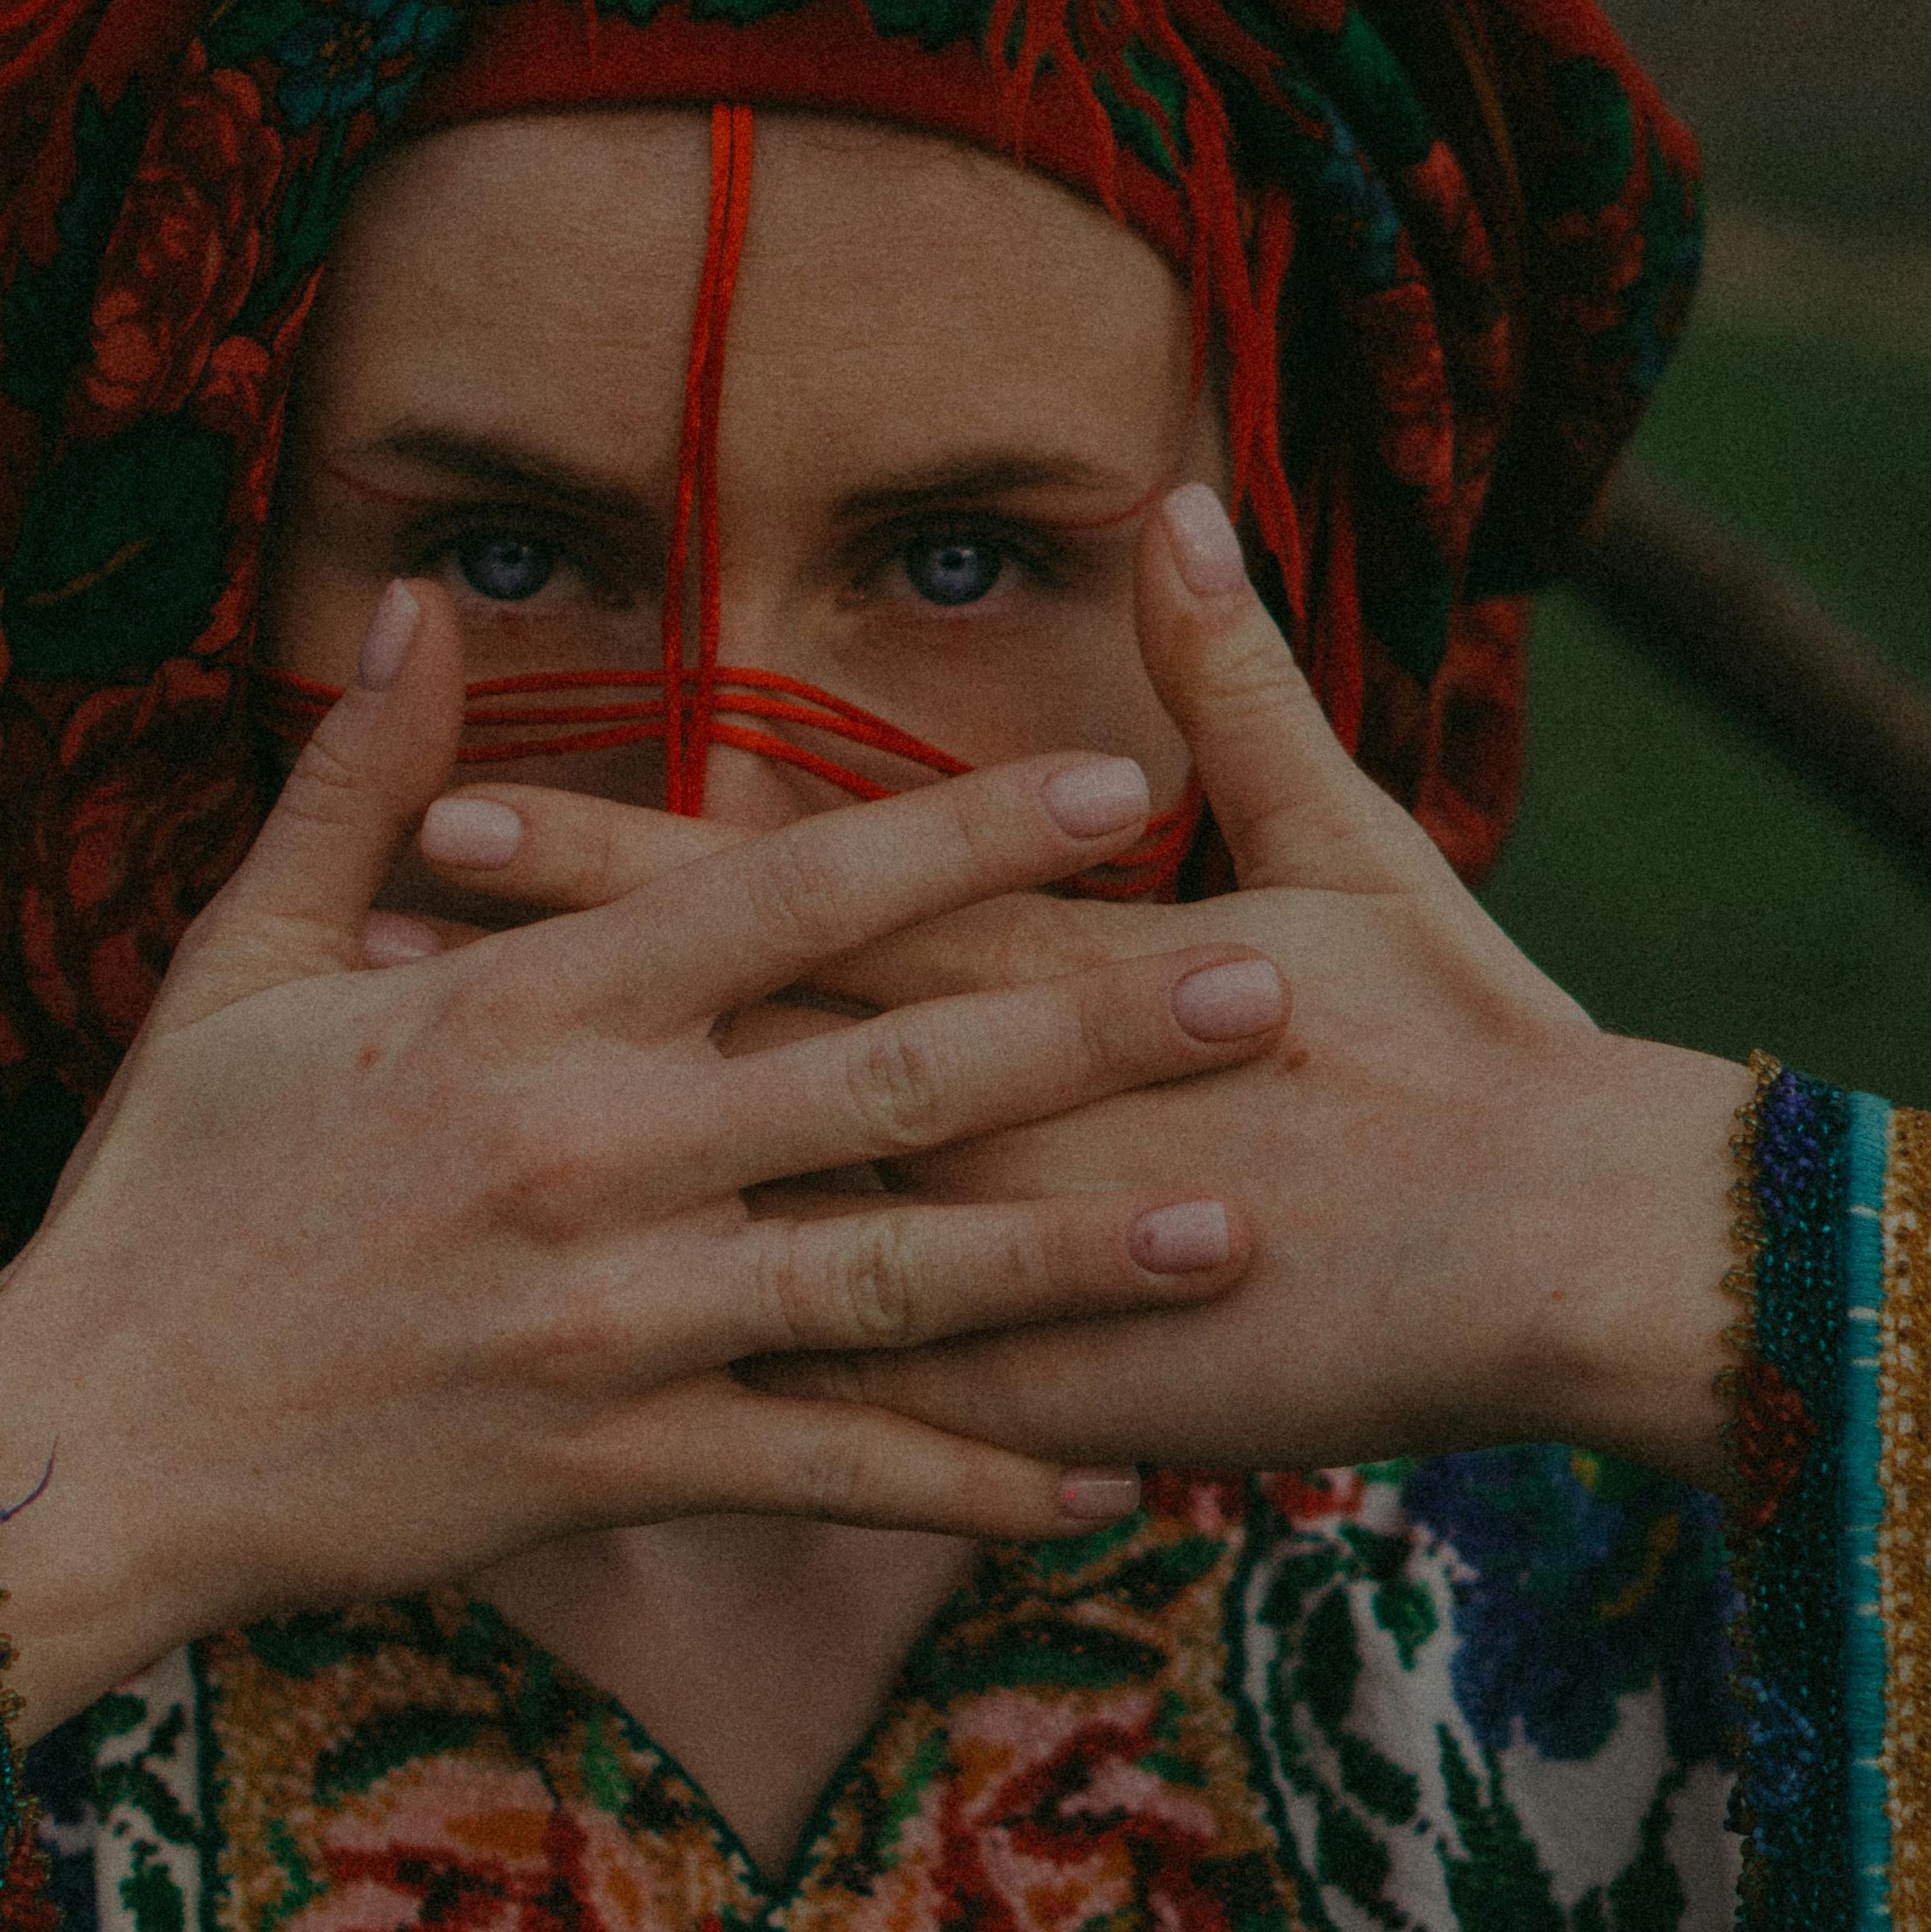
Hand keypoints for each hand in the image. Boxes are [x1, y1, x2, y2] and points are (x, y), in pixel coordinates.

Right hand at [0, 579, 1301, 1736]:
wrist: (90, 1437)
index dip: (962, 837)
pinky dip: (963, 1483)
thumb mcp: (239, 962)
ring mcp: (611, 1321)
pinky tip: (1096, 1484)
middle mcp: (593, 1156)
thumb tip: (412, 599)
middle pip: (890, 1079)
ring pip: (894, 1283)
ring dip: (1076, 1261)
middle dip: (1091, 1033)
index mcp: (522, 1013)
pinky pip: (823, 1473)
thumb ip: (355, 784)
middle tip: (1265, 991)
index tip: (1113, 792)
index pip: (785, 893)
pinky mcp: (608, 1465)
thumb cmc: (166, 1189)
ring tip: (1235, 1233)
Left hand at [389, 491, 1749, 1486]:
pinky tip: (570, 1426)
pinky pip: (847, 1426)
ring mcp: (996, 1268)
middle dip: (531, 1022)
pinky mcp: (1035, 1405)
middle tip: (356, 989)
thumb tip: (1178, 505)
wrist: (1574, 1246)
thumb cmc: (1469, 1038)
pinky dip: (723, 1419)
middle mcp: (981, 1109)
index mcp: (1032, 966)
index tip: (451, 813)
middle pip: (712, 1057)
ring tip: (414, 1200)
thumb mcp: (1351, 834)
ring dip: (578, 1221)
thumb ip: (1235, 677)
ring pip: (742, 1242)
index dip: (606, 861)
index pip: (773, 899)